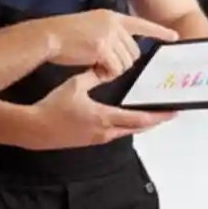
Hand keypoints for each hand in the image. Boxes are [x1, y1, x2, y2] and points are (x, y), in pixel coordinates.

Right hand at [25, 70, 176, 150]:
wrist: (35, 129)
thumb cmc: (53, 106)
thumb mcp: (75, 85)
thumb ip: (93, 76)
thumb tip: (107, 67)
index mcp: (104, 117)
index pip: (138, 118)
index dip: (158, 115)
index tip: (172, 111)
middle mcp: (105, 131)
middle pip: (137, 128)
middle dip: (155, 121)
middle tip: (170, 113)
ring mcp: (98, 139)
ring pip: (127, 132)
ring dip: (142, 125)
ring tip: (154, 115)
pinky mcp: (91, 141)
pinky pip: (116, 134)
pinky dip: (127, 126)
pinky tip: (129, 120)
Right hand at [41, 9, 178, 80]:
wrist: (48, 37)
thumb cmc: (64, 36)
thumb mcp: (91, 28)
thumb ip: (107, 34)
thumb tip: (118, 49)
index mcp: (112, 17)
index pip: (141, 23)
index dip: (159, 31)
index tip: (174, 36)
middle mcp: (114, 25)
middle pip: (133, 51)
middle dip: (123, 62)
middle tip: (105, 65)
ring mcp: (109, 36)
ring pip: (126, 62)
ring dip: (113, 70)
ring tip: (96, 67)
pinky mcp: (102, 49)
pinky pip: (114, 69)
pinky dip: (105, 74)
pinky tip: (93, 70)